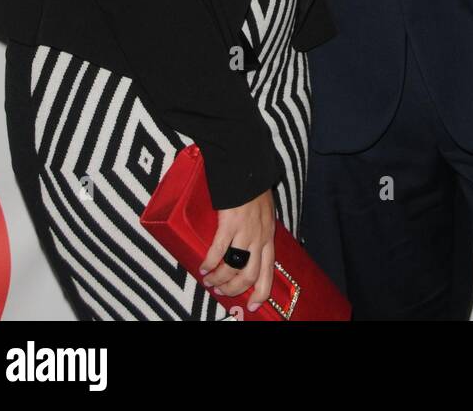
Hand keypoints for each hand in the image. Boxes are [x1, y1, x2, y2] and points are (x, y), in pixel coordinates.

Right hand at [199, 189, 275, 313]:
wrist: (247, 166)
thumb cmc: (253, 188)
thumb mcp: (263, 212)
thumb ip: (258, 229)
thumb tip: (246, 246)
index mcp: (268, 236)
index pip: (269, 272)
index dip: (261, 292)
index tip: (253, 306)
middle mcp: (260, 237)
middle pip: (250, 276)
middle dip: (234, 290)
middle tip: (222, 293)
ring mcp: (246, 231)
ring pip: (234, 268)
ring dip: (220, 280)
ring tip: (209, 281)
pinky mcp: (231, 223)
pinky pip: (219, 251)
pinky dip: (210, 263)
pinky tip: (203, 266)